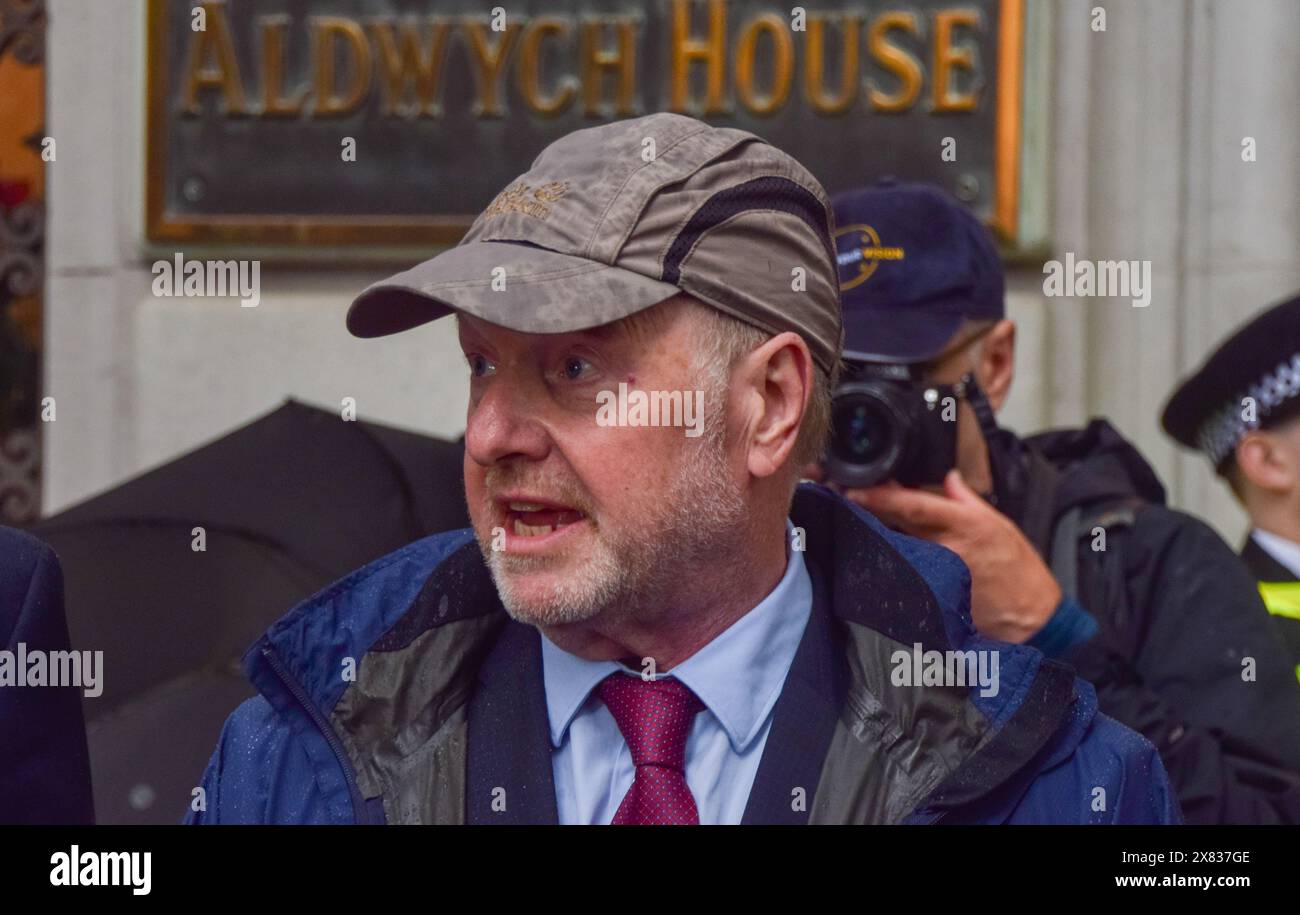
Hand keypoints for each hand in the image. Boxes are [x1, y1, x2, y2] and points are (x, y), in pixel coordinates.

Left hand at [842, 470, 1061, 642]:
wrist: (1028, 614)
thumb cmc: (1017, 568)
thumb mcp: (998, 523)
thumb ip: (966, 499)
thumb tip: (947, 477)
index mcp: (965, 524)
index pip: (915, 506)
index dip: (881, 497)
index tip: (854, 489)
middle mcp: (945, 548)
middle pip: (894, 524)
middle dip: (864, 508)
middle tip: (836, 494)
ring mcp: (935, 574)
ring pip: (892, 547)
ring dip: (869, 532)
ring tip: (846, 516)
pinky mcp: (929, 594)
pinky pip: (900, 572)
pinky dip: (884, 559)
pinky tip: (865, 551)